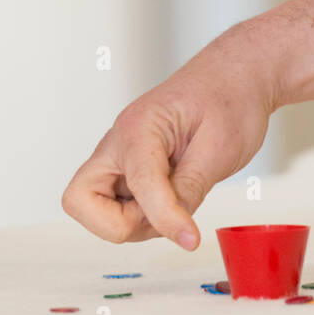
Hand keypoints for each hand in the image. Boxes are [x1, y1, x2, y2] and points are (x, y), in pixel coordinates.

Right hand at [61, 19, 279, 249]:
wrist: (232, 77)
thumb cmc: (228, 99)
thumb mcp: (220, 147)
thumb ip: (191, 188)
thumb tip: (178, 232)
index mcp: (139, 127)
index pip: (138, 184)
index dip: (164, 218)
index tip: (191, 237)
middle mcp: (118, 142)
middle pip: (80, 200)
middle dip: (119, 224)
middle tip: (165, 215)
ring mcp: (120, 156)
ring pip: (98, 210)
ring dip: (137, 222)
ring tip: (182, 197)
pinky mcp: (129, 169)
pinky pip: (118, 205)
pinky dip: (143, 215)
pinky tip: (175, 196)